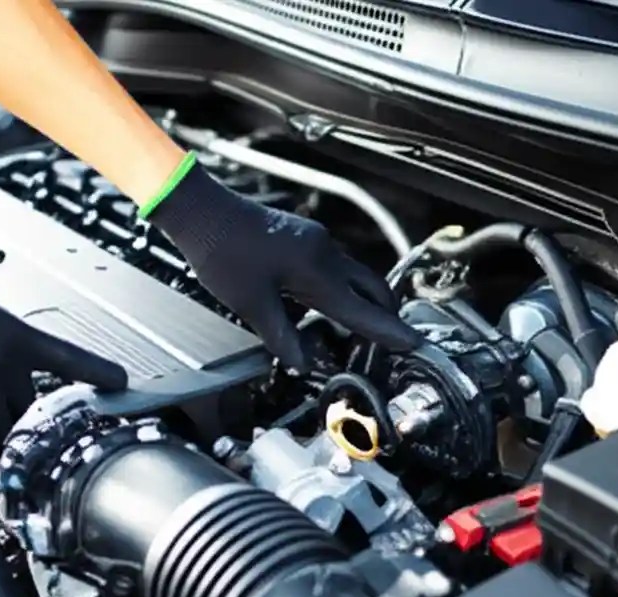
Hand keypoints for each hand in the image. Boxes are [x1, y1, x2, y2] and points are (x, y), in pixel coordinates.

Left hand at [147, 162, 420, 368]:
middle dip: (385, 315)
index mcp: (317, 271)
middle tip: (392, 341)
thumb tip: (302, 364)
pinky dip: (342, 289)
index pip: (362, 310)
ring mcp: (316, 242)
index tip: (414, 344)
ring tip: (361, 329)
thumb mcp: (250, 303)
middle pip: (373, 288)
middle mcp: (325, 253)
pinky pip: (336, 267)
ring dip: (362, 302)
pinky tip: (325, 304)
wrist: (203, 211)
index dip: (389, 331)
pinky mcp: (304, 238)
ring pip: (355, 277)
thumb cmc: (223, 253)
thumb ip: (281, 336)